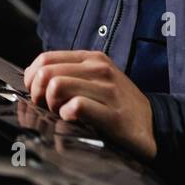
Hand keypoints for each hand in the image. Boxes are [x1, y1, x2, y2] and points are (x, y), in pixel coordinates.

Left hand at [22, 50, 156, 161]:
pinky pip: (75, 106)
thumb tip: (34, 78)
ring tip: (61, 113)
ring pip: (57, 86)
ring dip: (51, 104)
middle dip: (39, 93)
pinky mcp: (112, 113)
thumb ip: (67, 75)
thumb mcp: (94, 81)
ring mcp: (107, 89)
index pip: (45, 59)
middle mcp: (99, 69)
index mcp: (91, 59)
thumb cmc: (116, 104)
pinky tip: (73, 121)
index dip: (32, 78)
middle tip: (48, 107)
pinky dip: (66, 115)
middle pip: (47, 72)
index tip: (37, 93)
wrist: (152, 125)